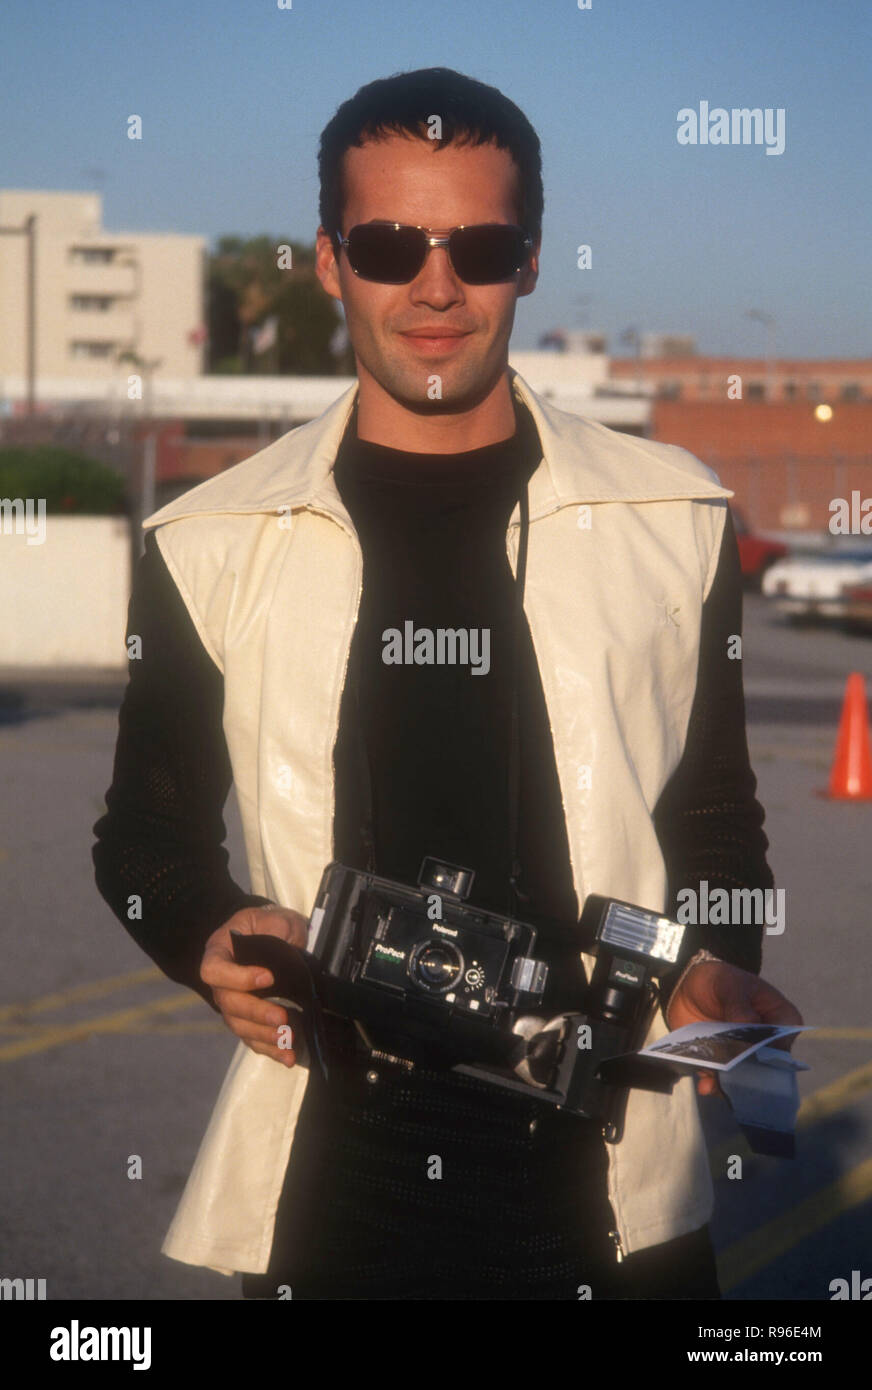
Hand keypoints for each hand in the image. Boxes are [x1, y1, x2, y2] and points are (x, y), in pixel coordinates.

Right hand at [200, 904, 308, 1066]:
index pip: (214, 970)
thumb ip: (277, 930)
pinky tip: (288, 1055)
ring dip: (263, 1036)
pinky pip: (253, 1039)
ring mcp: (232, 1003)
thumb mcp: (273, 918)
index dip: (237, 978)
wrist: (272, 936)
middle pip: (228, 1004)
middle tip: (283, 1018)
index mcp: (220, 952)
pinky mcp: (247, 1020)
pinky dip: (270, 1049)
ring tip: (288, 1040)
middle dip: (256, 1013)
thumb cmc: (269, 925)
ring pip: (239, 1026)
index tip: (269, 978)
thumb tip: (289, 950)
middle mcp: (221, 982)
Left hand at [666, 960, 803, 1096]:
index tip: (753, 1057)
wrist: (688, 985)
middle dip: (748, 1074)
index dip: (770, 1053)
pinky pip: (722, 1079)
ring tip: (714, 1083)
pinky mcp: (722, 1062)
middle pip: (764, 1065)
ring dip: (730, 1082)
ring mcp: (744, 1055)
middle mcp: (766, 1042)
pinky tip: (706, 1084)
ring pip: (743, 1076)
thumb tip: (748, 1023)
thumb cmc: (720, 980)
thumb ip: (738, 1004)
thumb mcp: (729, 985)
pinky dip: (714, 1083)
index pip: (783, 1042)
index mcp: (780, 1018)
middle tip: (731, 1075)